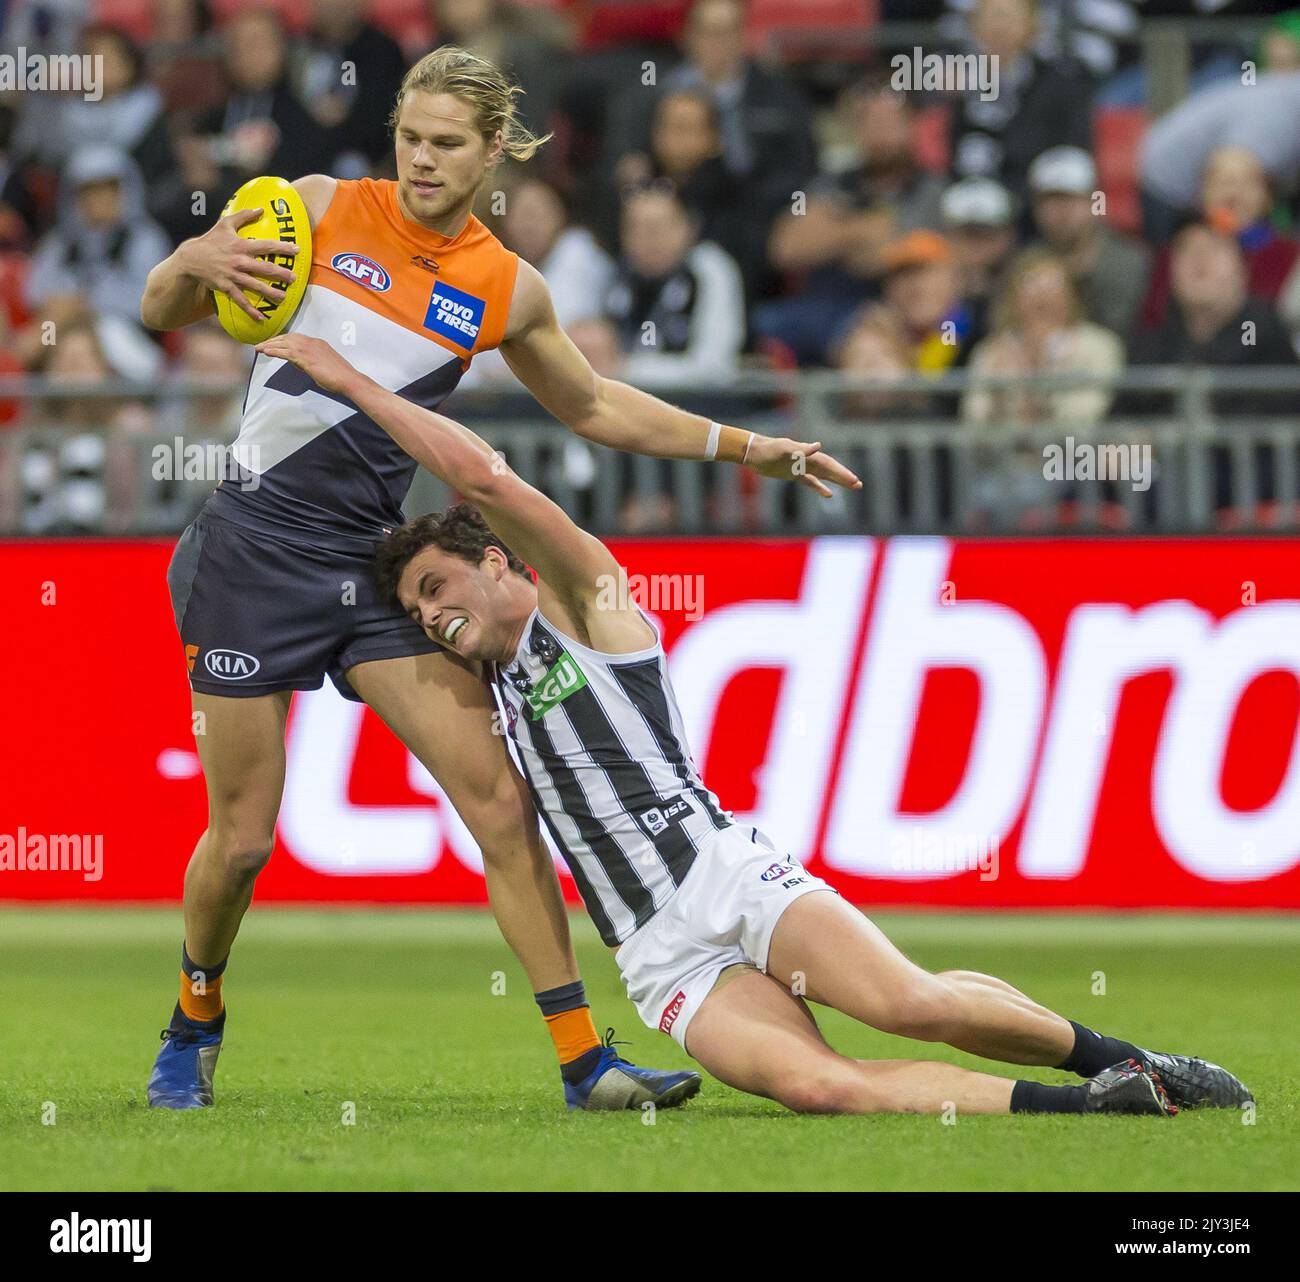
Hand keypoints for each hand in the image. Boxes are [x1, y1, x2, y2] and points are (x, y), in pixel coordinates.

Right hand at [181, 207, 298, 323]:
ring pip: (254, 285)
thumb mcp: (225, 224)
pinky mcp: (226, 287)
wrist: (191, 258)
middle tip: (294, 278)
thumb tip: (261, 208)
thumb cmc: (211, 240)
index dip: (281, 247)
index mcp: (240, 245)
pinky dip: (250, 310)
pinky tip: (261, 318)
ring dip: (269, 293)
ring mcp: (232, 275)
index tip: (297, 250)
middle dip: (280, 274)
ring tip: (283, 298)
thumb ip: (244, 215)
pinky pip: (240, 300)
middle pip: (263, 268)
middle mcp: (238, 261)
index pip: (265, 246)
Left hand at [255, 333, 358, 395]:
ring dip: (270, 344)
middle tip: (262, 344)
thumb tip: (297, 363)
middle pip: (287, 337)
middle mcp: (312, 342)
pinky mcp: (305, 357)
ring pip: (284, 342)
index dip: (282, 340)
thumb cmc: (339, 376)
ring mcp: (308, 348)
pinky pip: (285, 352)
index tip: (274, 343)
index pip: (295, 338)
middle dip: (273, 340)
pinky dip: (274, 351)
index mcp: (317, 343)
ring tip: (259, 348)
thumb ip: (309, 362)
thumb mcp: (322, 365)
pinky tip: (266, 352)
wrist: (348, 379)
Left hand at [744, 435, 861, 496]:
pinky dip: (820, 487)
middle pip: (830, 470)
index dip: (841, 472)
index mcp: (808, 455)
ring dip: (837, 481)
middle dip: (844, 477)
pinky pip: (811, 482)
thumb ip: (802, 449)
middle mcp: (808, 460)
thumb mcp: (784, 449)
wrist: (754, 453)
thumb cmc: (769, 450)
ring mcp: (802, 467)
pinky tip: (829, 494)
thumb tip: (818, 446)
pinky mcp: (794, 474)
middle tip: (858, 485)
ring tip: (852, 487)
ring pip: (824, 476)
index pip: (829, 465)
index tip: (853, 480)